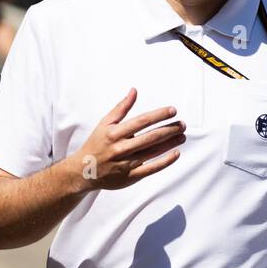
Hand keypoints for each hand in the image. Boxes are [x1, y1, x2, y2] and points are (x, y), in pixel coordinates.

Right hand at [72, 88, 186, 190]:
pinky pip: (151, 169)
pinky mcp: (129, 177)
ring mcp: (125, 163)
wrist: (84, 171)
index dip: (159, 115)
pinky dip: (165, 161)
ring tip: (182, 136)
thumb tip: (134, 91)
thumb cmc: (97, 143)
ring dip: (170, 143)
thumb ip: (121, 108)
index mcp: (114, 133)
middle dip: (169, 130)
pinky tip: (176, 153)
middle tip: (182, 124)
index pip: (141, 121)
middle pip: (150, 137)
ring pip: (153, 152)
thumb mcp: (105, 123)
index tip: (173, 110)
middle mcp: (120, 148)